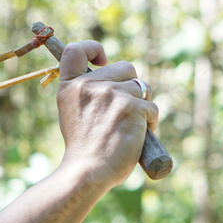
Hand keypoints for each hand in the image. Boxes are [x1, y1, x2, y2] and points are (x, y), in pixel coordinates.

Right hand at [56, 41, 158, 187]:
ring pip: (142, 88)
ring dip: (142, 105)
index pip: (76, 50)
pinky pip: (152, 108)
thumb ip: (87, 94)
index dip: (94, 49)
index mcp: (70, 87)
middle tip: (124, 110)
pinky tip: (137, 137)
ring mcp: (112, 95)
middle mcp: (90, 85)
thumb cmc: (82, 150)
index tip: (103, 61)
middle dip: (131, 85)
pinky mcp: (133, 107)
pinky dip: (150, 123)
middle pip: (125, 67)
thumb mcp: (73, 114)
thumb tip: (116, 81)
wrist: (87, 173)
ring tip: (129, 128)